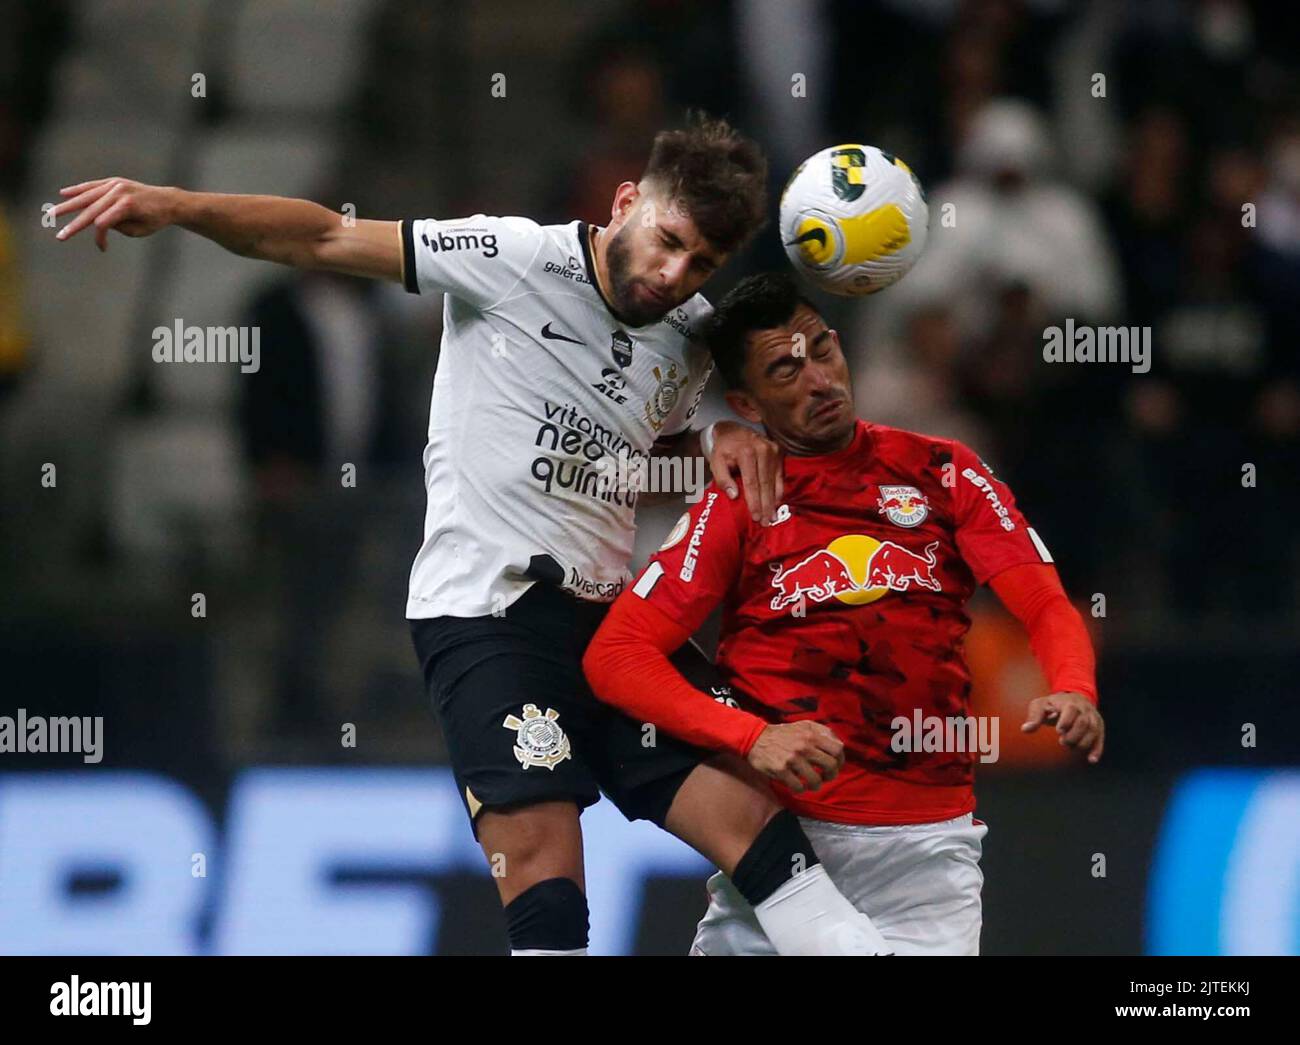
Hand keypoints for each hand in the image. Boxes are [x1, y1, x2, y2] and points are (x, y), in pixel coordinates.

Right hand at [53, 177, 176, 251]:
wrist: (168, 201)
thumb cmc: (155, 220)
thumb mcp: (139, 230)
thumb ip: (117, 226)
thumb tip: (96, 222)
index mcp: (127, 206)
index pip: (103, 223)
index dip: (99, 237)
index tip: (103, 248)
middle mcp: (119, 192)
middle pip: (90, 209)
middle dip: (73, 224)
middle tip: (59, 236)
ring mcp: (115, 185)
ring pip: (87, 196)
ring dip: (68, 205)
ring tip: (51, 213)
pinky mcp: (114, 182)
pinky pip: (93, 186)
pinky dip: (78, 190)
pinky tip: (63, 194)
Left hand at [708, 421, 782, 524]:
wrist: (733, 430)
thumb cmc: (724, 449)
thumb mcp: (716, 461)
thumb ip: (723, 478)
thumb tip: (734, 495)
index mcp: (746, 452)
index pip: (752, 482)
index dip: (754, 501)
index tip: (755, 516)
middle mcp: (763, 449)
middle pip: (765, 483)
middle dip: (766, 505)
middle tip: (766, 522)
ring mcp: (773, 450)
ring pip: (774, 481)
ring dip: (774, 501)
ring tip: (772, 517)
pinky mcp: (780, 452)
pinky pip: (781, 475)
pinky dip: (779, 490)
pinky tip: (777, 503)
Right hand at [747, 721, 843, 792]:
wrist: (755, 738)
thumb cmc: (783, 734)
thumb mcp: (803, 726)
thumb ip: (822, 732)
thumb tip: (838, 745)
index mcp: (811, 734)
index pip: (838, 749)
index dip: (840, 760)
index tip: (835, 765)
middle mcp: (804, 746)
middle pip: (830, 766)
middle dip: (831, 775)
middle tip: (825, 777)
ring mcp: (792, 759)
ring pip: (815, 780)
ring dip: (815, 785)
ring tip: (811, 784)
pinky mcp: (781, 770)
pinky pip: (798, 787)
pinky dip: (800, 789)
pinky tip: (797, 785)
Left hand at [1022, 691, 1103, 762]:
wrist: (1073, 699)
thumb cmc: (1053, 704)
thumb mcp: (1040, 705)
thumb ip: (1034, 716)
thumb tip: (1025, 729)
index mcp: (1070, 702)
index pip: (1071, 710)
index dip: (1066, 721)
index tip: (1058, 731)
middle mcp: (1084, 710)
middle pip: (1084, 722)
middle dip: (1073, 735)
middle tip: (1062, 741)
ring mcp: (1093, 718)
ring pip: (1093, 731)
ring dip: (1082, 743)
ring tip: (1070, 747)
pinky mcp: (1098, 727)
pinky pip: (1100, 739)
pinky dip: (1097, 750)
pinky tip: (1091, 759)